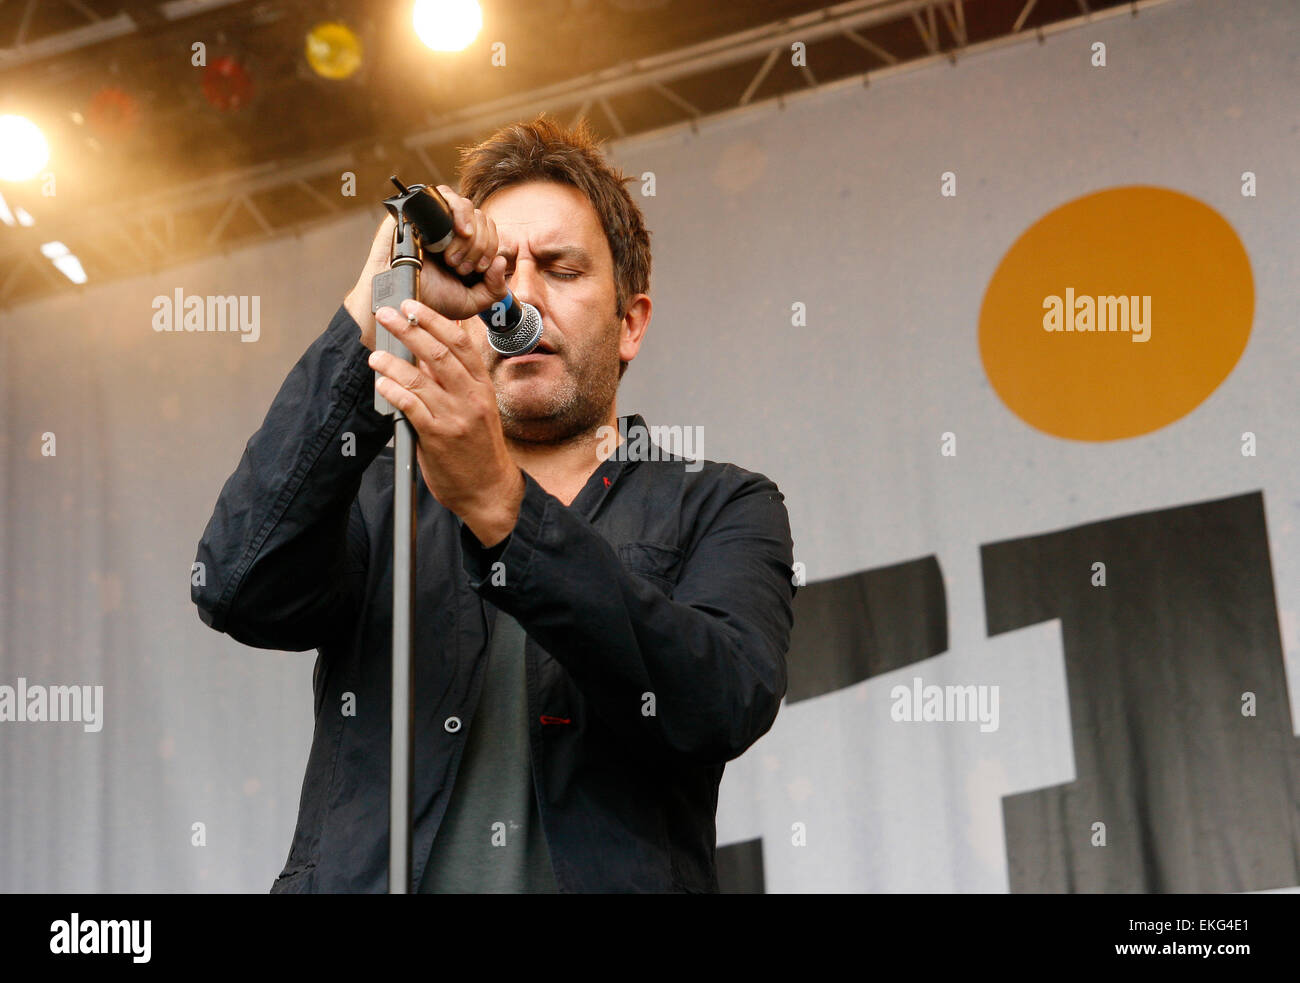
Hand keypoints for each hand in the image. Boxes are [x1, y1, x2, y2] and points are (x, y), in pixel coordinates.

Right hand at [343, 187, 508, 349]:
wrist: (397, 300)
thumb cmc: (428, 301)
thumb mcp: (470, 302)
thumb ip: (494, 289)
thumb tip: (501, 260)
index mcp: (464, 247)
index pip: (490, 231)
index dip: (491, 248)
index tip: (478, 270)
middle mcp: (451, 230)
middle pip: (482, 218)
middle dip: (480, 247)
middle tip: (461, 269)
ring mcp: (435, 218)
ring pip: (467, 206)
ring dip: (469, 236)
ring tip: (452, 258)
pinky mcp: (417, 208)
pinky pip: (445, 194)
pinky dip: (460, 212)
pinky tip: (460, 232)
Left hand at [368, 298, 523, 546]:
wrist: (490, 490)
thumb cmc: (480, 449)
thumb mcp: (477, 409)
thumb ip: (455, 382)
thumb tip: (426, 353)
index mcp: (482, 386)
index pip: (460, 343)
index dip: (434, 320)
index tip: (413, 306)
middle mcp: (471, 397)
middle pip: (438, 353)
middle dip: (409, 329)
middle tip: (387, 316)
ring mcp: (455, 417)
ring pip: (420, 378)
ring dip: (393, 363)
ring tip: (375, 356)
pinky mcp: (438, 437)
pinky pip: (411, 407)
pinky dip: (394, 392)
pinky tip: (382, 385)